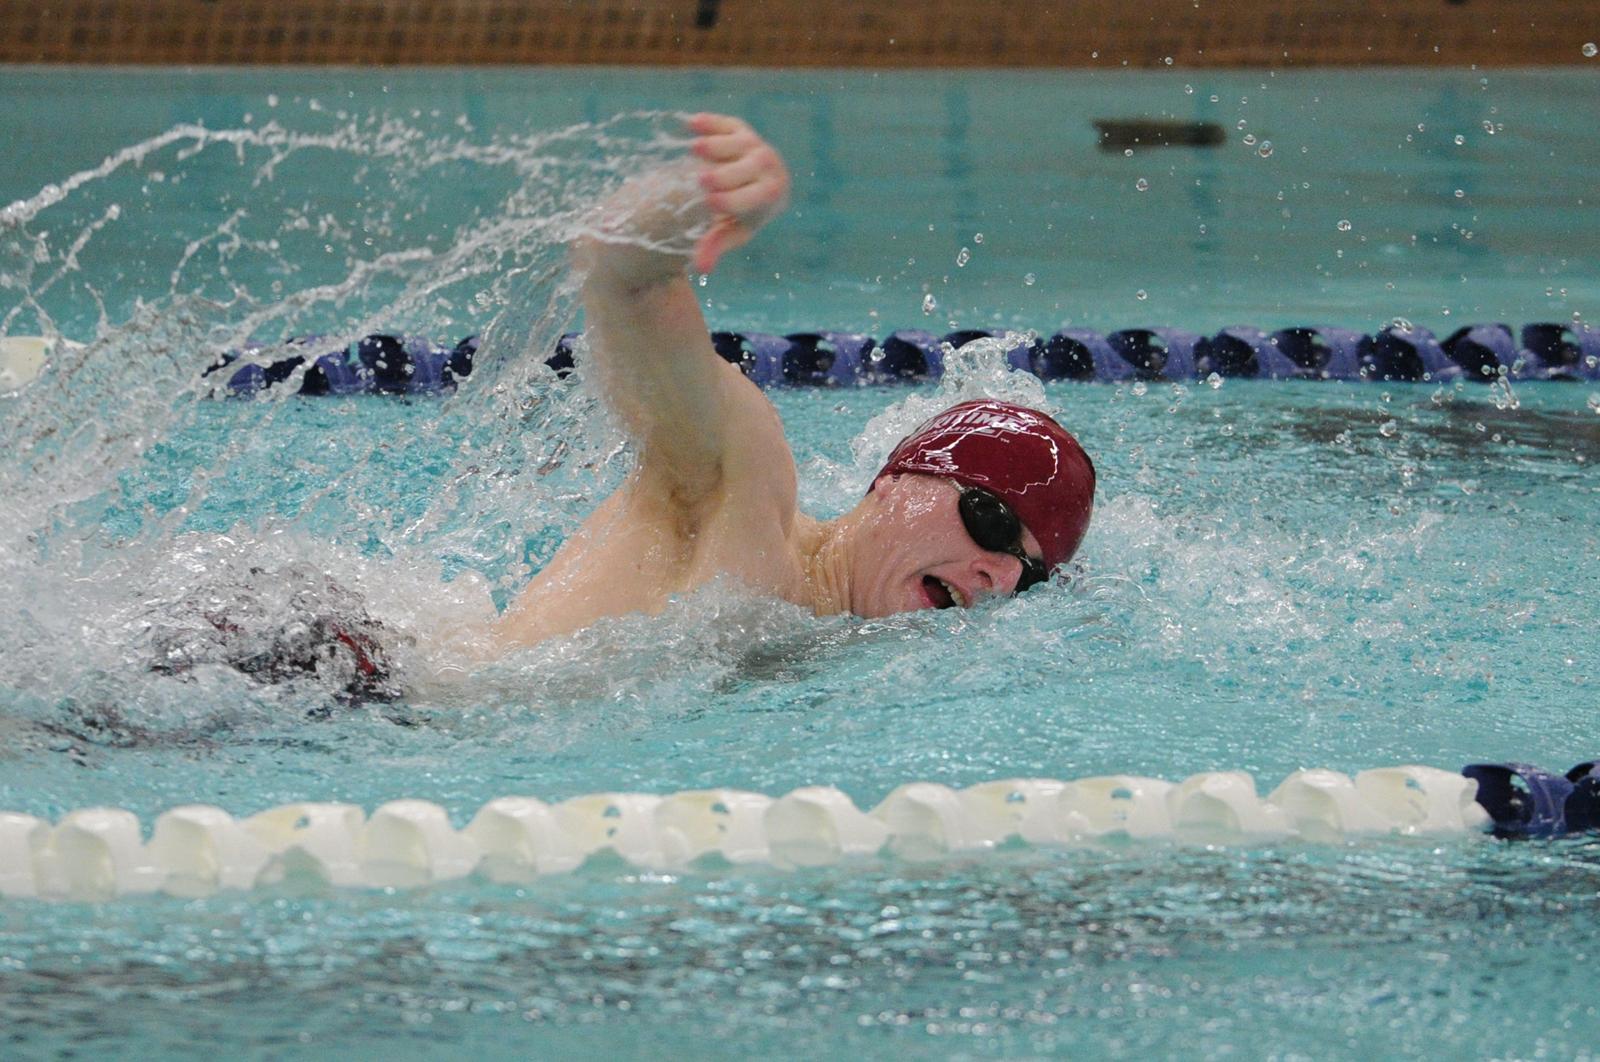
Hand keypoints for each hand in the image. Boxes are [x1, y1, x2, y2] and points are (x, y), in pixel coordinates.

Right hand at [688, 113, 790, 273]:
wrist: (760, 181)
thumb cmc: (743, 213)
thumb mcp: (730, 231)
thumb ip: (715, 246)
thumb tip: (701, 270)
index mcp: (770, 195)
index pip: (755, 197)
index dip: (733, 200)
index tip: (710, 202)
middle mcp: (768, 166)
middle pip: (747, 169)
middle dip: (724, 175)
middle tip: (701, 180)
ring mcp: (755, 144)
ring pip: (737, 143)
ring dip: (716, 145)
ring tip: (694, 150)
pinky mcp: (741, 129)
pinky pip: (728, 124)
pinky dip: (711, 123)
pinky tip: (691, 123)